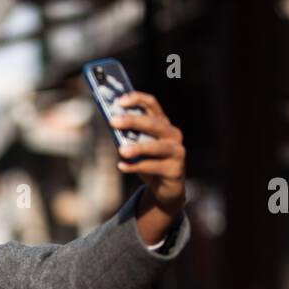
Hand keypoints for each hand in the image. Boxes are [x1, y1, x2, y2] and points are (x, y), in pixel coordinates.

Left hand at [111, 91, 186, 231]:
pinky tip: (122, 166)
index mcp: (163, 124)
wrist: (166, 189)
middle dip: (133, 121)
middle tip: (113, 121)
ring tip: (121, 150)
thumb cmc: (149, 162)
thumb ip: (128, 136)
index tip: (119, 100)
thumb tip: (111, 126)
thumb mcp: (138, 147)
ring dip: (138, 148)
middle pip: (153, 124)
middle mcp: (173, 135)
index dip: (137, 99)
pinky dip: (136, 167)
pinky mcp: (175, 170)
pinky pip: (153, 167)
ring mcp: (176, 152)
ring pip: (156, 147)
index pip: (152, 104)